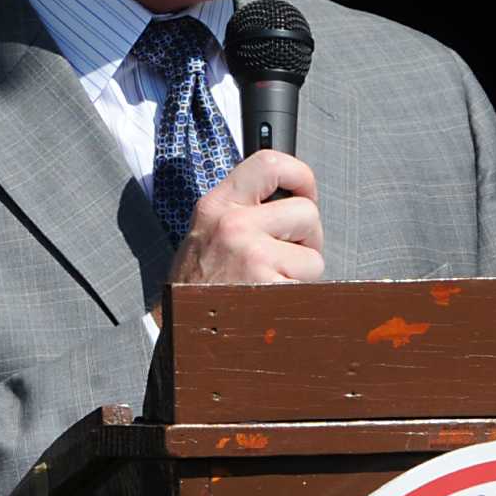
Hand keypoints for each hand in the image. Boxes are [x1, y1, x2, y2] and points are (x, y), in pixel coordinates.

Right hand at [165, 150, 323, 287]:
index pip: (269, 163)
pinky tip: (271, 302)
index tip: (305, 193)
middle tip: (285, 257)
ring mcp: (253, 257)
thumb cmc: (196, 287)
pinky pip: (309, 288)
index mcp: (217, 206)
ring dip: (301, 274)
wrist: (182, 331)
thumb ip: (241, 211)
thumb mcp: (206, 233)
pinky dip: (298, 298)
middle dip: (307, 238)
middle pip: (307, 212)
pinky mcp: (269, 288)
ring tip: (270, 283)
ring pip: (314, 256)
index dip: (300, 176)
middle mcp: (234, 226)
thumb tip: (286, 200)